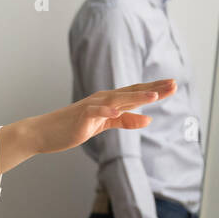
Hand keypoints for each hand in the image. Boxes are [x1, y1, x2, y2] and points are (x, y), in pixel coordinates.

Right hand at [29, 79, 176, 154]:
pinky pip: (95, 112)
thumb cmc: (73, 127)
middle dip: (153, 89)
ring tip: (154, 97)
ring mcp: (92, 106)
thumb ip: (125, 121)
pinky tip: (118, 110)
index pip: (136, 93)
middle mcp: (103, 99)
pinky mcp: (81, 116)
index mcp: (109, 100)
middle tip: (173, 84)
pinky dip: (106, 110)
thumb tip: (148, 120)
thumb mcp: (103, 125)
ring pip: (117, 99)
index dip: (155, 89)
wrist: (44, 132)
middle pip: (132, 92)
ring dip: (136, 97)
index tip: (173, 85)